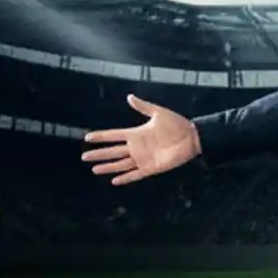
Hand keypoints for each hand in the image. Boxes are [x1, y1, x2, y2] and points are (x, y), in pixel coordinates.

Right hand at [80, 94, 201, 184]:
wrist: (193, 137)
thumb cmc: (177, 124)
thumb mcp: (159, 113)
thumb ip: (144, 106)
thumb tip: (129, 96)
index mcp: (137, 133)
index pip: (114, 135)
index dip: (102, 136)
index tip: (88, 137)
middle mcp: (137, 147)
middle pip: (113, 151)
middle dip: (99, 154)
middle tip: (84, 157)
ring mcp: (143, 158)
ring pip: (121, 164)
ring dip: (108, 167)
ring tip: (94, 169)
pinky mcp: (151, 168)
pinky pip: (135, 174)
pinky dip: (125, 178)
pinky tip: (114, 181)